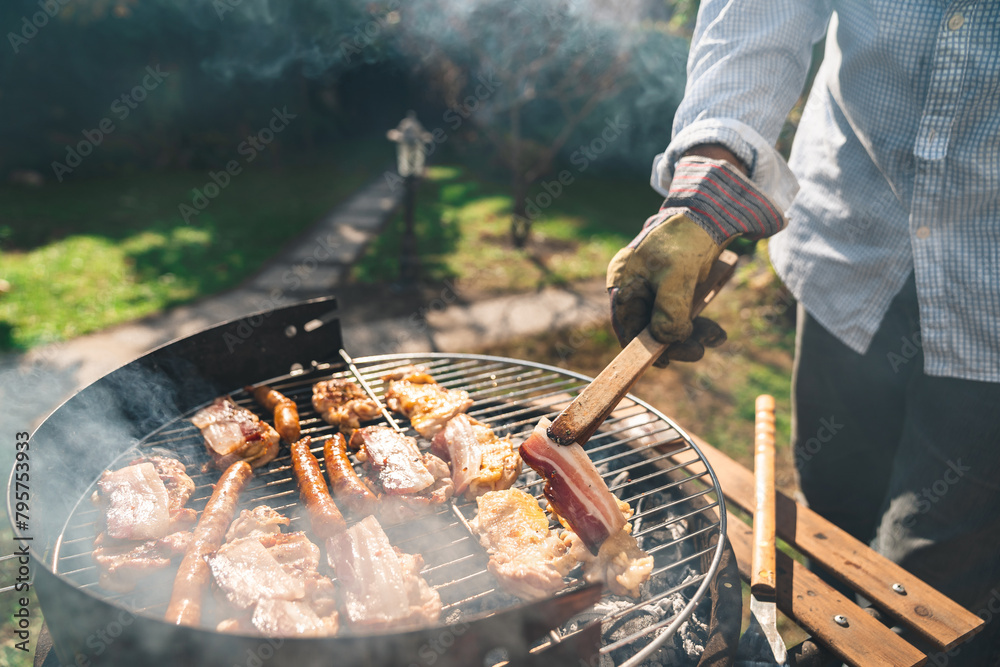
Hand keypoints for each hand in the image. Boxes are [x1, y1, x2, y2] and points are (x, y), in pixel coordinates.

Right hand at [607, 212, 727, 366]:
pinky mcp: (674, 288)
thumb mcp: (677, 275)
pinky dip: (697, 323)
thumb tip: (666, 339)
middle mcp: (635, 288)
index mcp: (624, 283)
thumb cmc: (687, 239)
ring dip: (691, 334)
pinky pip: (681, 314)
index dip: (642, 348)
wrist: (710, 213)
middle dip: (674, 341)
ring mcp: (654, 288)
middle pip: (648, 328)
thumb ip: (669, 309)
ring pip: (667, 323)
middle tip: (699, 351)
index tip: (664, 363)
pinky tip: (715, 331)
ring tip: (716, 336)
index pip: (626, 325)